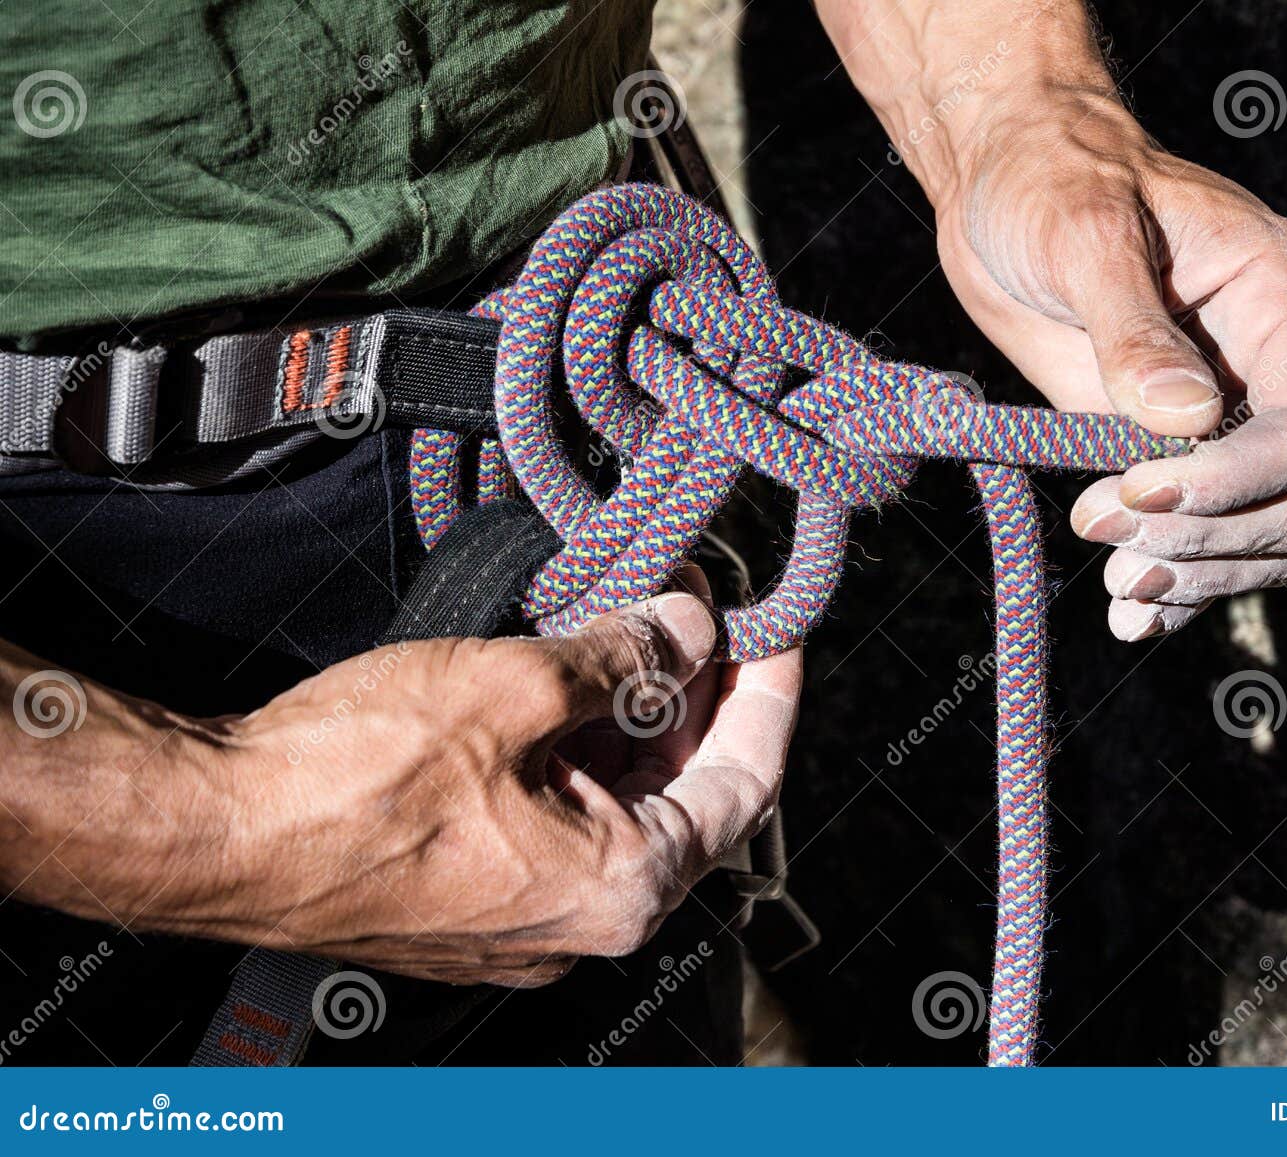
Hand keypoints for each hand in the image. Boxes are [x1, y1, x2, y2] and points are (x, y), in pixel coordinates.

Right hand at [0, 591, 800, 986]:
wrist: (209, 830)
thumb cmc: (344, 782)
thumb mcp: (513, 687)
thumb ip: (618, 658)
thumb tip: (680, 629)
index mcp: (620, 890)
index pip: (746, 782)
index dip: (768, 692)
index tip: (776, 632)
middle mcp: (581, 921)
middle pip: (683, 793)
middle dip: (692, 691)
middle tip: (692, 606)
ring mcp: (523, 914)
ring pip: (617, 803)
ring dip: (629, 714)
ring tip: (626, 621)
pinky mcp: (472, 893)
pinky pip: (557, 817)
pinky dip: (574, 748)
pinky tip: (562, 677)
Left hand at [812, 0, 1286, 641]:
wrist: (1003, 187)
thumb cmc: (1050, 183)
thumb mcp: (1087, 236)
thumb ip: (1135, 331)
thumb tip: (1187, 423)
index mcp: (1282, 298)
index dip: (1237, 479)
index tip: (1140, 493)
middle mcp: (1273, 364)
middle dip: (1213, 537)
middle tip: (1115, 550)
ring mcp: (1227, 413)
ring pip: (1264, 533)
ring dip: (1200, 575)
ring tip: (1121, 588)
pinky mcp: (1171, 448)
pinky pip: (1207, 537)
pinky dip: (1179, 585)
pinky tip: (1133, 619)